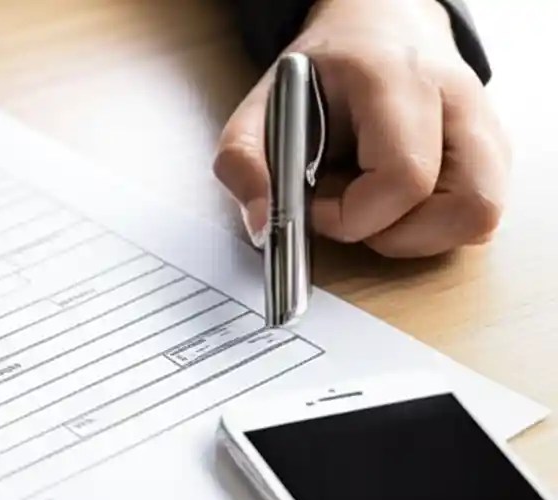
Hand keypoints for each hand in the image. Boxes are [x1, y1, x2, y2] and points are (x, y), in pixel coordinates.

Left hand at [213, 0, 509, 257]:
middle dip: (398, 237)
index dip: (353, 215)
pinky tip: (396, 203)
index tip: (314, 208)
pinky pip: (478, 211)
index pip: (403, 175)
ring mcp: (484, 124)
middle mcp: (456, 98)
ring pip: (481, 216)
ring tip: (375, 211)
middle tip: (354, 218)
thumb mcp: (262, 104)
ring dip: (420, 236)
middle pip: (467, 206)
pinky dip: (433, 226)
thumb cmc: (325, 71)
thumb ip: (243, 160)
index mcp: (396, 79)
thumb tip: (261, 222)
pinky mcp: (493, 149)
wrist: (377, 26)